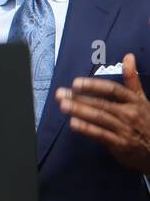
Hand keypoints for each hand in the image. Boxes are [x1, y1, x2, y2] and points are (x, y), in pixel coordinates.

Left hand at [56, 54, 149, 173]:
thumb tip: (128, 56)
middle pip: (102, 103)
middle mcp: (129, 113)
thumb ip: (132, 78)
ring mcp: (124, 129)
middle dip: (79, 98)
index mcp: (134, 101)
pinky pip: (101, 134)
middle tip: (60, 93)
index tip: (76, 82)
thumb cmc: (146, 120)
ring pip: (99, 117)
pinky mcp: (120, 144)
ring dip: (80, 111)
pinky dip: (87, 129)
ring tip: (63, 105)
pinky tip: (73, 123)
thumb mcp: (141, 98)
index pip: (113, 89)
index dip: (94, 85)